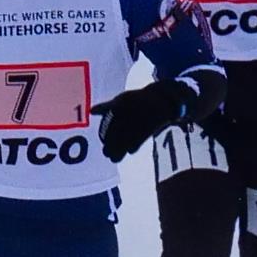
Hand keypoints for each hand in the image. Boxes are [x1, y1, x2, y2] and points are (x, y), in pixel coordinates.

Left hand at [93, 66, 223, 161]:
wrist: (165, 97)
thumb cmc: (139, 100)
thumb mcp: (122, 99)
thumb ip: (107, 107)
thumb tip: (91, 111)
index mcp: (122, 102)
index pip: (110, 121)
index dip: (105, 134)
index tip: (103, 143)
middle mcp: (131, 109)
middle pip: (118, 131)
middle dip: (112, 144)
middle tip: (107, 154)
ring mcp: (142, 116)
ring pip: (129, 136)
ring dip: (121, 149)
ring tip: (114, 158)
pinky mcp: (152, 124)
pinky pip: (141, 137)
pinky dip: (135, 145)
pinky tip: (130, 151)